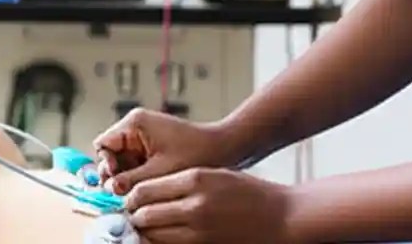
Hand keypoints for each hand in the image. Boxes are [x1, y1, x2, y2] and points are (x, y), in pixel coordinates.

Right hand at [92, 108, 239, 194]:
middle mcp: (136, 127)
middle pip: (111, 154)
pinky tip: (146, 188)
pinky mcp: (153, 148)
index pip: (104, 144)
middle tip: (123, 191)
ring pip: (123, 162)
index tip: (114, 182)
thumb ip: (132, 180)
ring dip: (128, 177)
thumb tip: (111, 189)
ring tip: (137, 191)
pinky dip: (138, 177)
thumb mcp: (160, 170)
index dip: (105, 165)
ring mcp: (145, 138)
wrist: (226, 148)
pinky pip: (136, 164)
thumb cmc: (198, 151)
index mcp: (135, 124)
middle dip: (116, 174)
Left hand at [126, 167, 295, 243]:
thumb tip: (149, 191)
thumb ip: (181, 181)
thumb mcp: (214, 174)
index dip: (131, 196)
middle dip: (134, 216)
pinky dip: (161, 243)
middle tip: (132, 215)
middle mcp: (195, 205)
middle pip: (145, 214)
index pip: (146, 189)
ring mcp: (200, 230)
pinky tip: (162, 237)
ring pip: (155, 235)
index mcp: (195, 179)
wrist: (282, 216)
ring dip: (145, 232)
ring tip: (144, 227)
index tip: (129, 199)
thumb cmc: (249, 192)